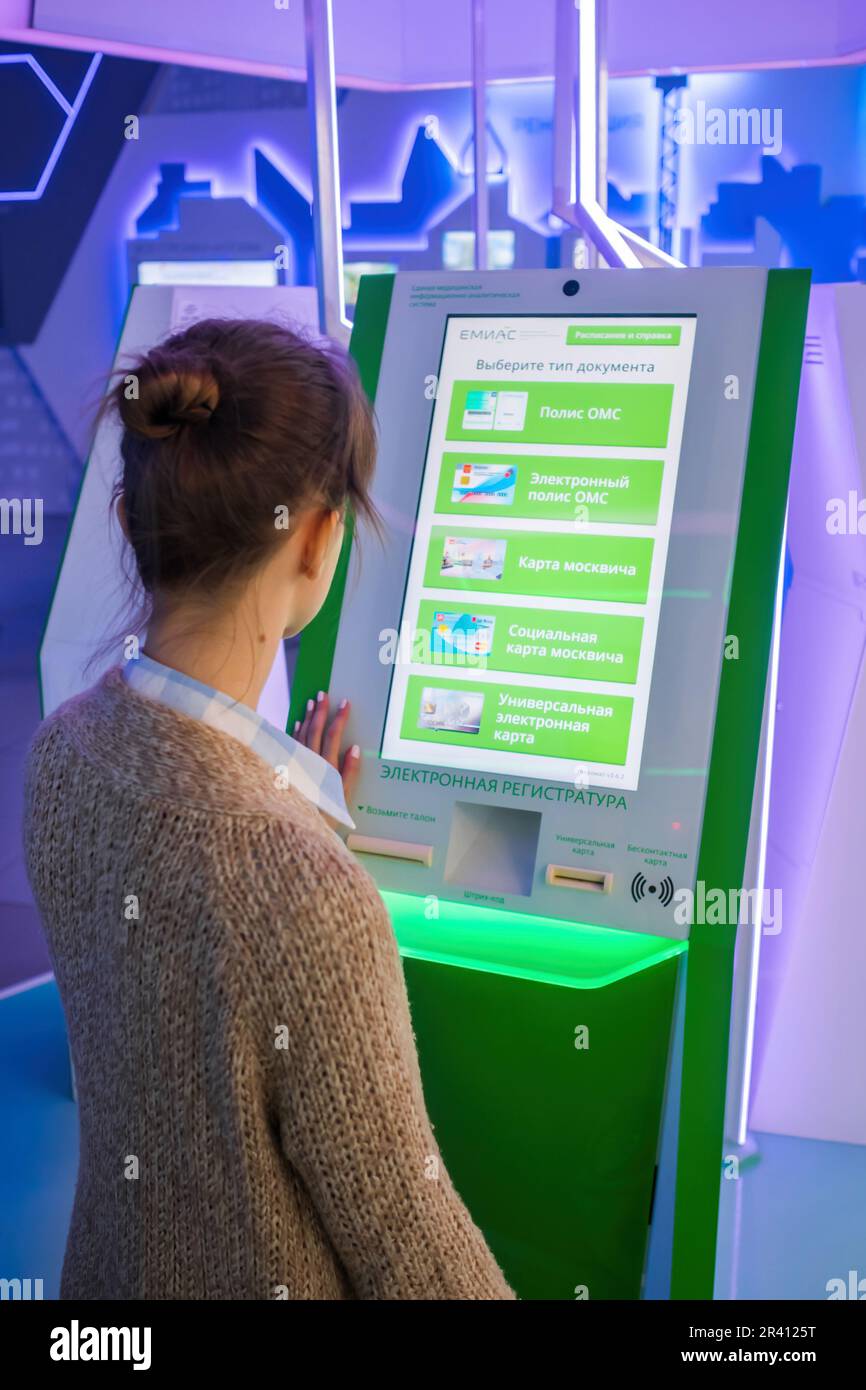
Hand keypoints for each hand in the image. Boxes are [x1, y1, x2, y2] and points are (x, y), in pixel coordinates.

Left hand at [294, 691, 359, 822]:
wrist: (292, 829)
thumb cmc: (322, 817)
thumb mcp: (342, 799)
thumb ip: (349, 773)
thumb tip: (354, 747)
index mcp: (324, 768)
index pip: (332, 736)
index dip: (339, 718)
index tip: (345, 702)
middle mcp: (307, 763)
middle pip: (314, 731)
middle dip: (320, 710)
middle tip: (323, 693)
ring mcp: (293, 765)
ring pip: (299, 735)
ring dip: (306, 717)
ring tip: (310, 702)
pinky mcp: (284, 770)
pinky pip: (289, 745)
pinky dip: (293, 732)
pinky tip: (296, 724)